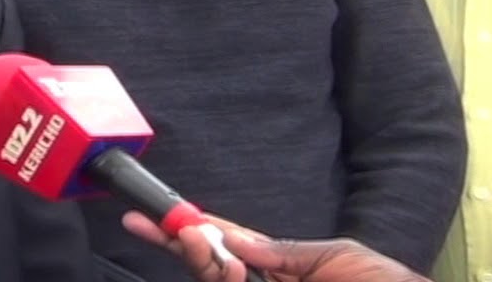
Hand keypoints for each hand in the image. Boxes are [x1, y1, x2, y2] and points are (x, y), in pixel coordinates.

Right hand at [122, 212, 428, 281]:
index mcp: (281, 269)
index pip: (223, 247)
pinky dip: (223, 280)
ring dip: (204, 264)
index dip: (186, 230)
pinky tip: (229, 271)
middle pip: (208, 268)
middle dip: (184, 245)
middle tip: (166, 227)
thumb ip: (287, 251)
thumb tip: (236, 240)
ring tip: (206, 249)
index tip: (149, 215)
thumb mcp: (342, 257)